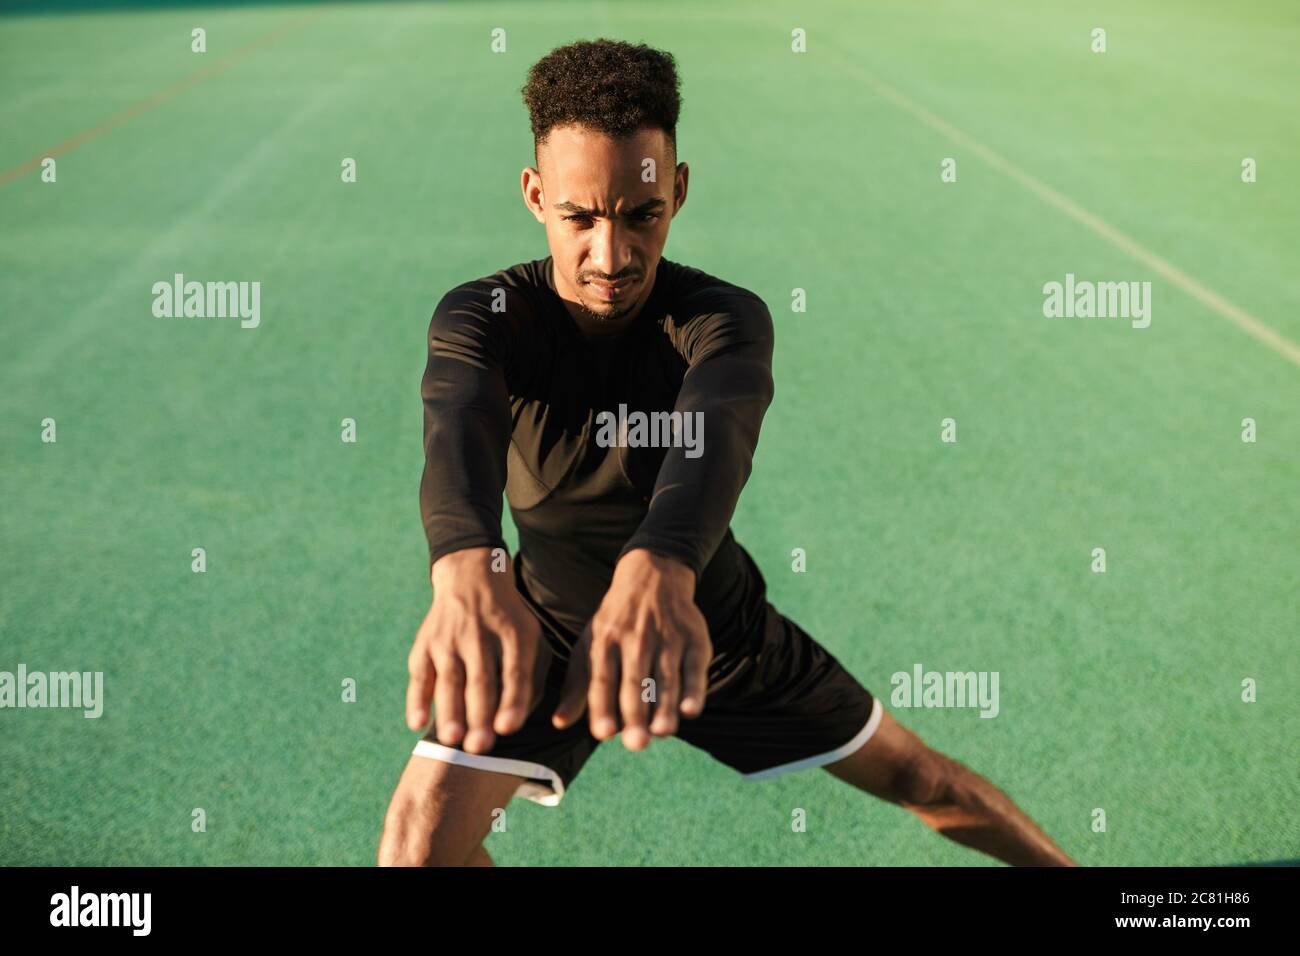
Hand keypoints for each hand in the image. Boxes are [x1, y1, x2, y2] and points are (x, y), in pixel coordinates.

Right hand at [406, 547, 550, 753]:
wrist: (471, 576)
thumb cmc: (509, 622)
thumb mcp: (532, 638)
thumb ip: (531, 678)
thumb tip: (516, 721)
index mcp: (514, 635)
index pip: (515, 671)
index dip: (512, 700)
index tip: (508, 728)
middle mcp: (481, 636)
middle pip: (480, 679)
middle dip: (479, 714)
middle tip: (480, 748)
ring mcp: (449, 639)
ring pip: (449, 679)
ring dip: (449, 711)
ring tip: (451, 740)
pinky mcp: (425, 644)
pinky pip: (419, 675)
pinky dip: (416, 699)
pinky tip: (416, 724)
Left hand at [552, 549, 711, 749]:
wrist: (652, 575)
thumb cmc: (615, 623)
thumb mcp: (589, 645)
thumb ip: (577, 686)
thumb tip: (559, 723)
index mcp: (605, 642)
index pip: (602, 678)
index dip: (602, 706)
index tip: (603, 734)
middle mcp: (635, 639)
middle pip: (635, 681)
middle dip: (635, 713)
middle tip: (636, 744)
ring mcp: (667, 638)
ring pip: (665, 677)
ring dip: (665, 706)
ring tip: (663, 733)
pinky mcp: (694, 638)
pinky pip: (695, 667)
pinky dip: (695, 689)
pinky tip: (691, 711)